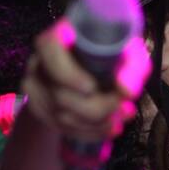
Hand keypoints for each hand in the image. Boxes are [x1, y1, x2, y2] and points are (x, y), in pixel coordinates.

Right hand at [20, 17, 151, 150]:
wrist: (105, 67)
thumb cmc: (116, 55)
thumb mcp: (131, 54)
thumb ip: (132, 67)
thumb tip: (126, 91)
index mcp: (60, 37)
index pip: (49, 49)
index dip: (67, 73)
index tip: (91, 88)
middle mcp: (40, 61)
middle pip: (59, 94)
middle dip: (97, 108)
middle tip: (124, 108)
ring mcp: (36, 86)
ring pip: (60, 116)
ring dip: (96, 123)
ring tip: (120, 118)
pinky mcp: (40, 108)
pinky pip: (61, 128)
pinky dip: (89, 132)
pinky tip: (108, 127)